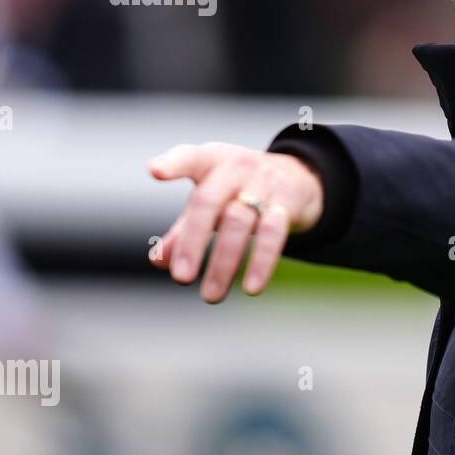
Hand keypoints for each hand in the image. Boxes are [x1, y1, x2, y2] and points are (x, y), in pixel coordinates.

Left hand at [147, 142, 324, 302]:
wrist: (298, 176)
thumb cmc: (239, 189)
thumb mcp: (210, 199)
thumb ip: (182, 228)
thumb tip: (158, 260)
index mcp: (210, 161)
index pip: (189, 157)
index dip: (173, 164)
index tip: (155, 172)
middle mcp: (236, 168)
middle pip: (208, 202)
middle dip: (192, 241)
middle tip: (181, 279)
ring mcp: (264, 184)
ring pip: (240, 222)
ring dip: (224, 262)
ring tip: (211, 296)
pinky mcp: (288, 203)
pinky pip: (273, 234)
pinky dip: (262, 263)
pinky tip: (252, 288)